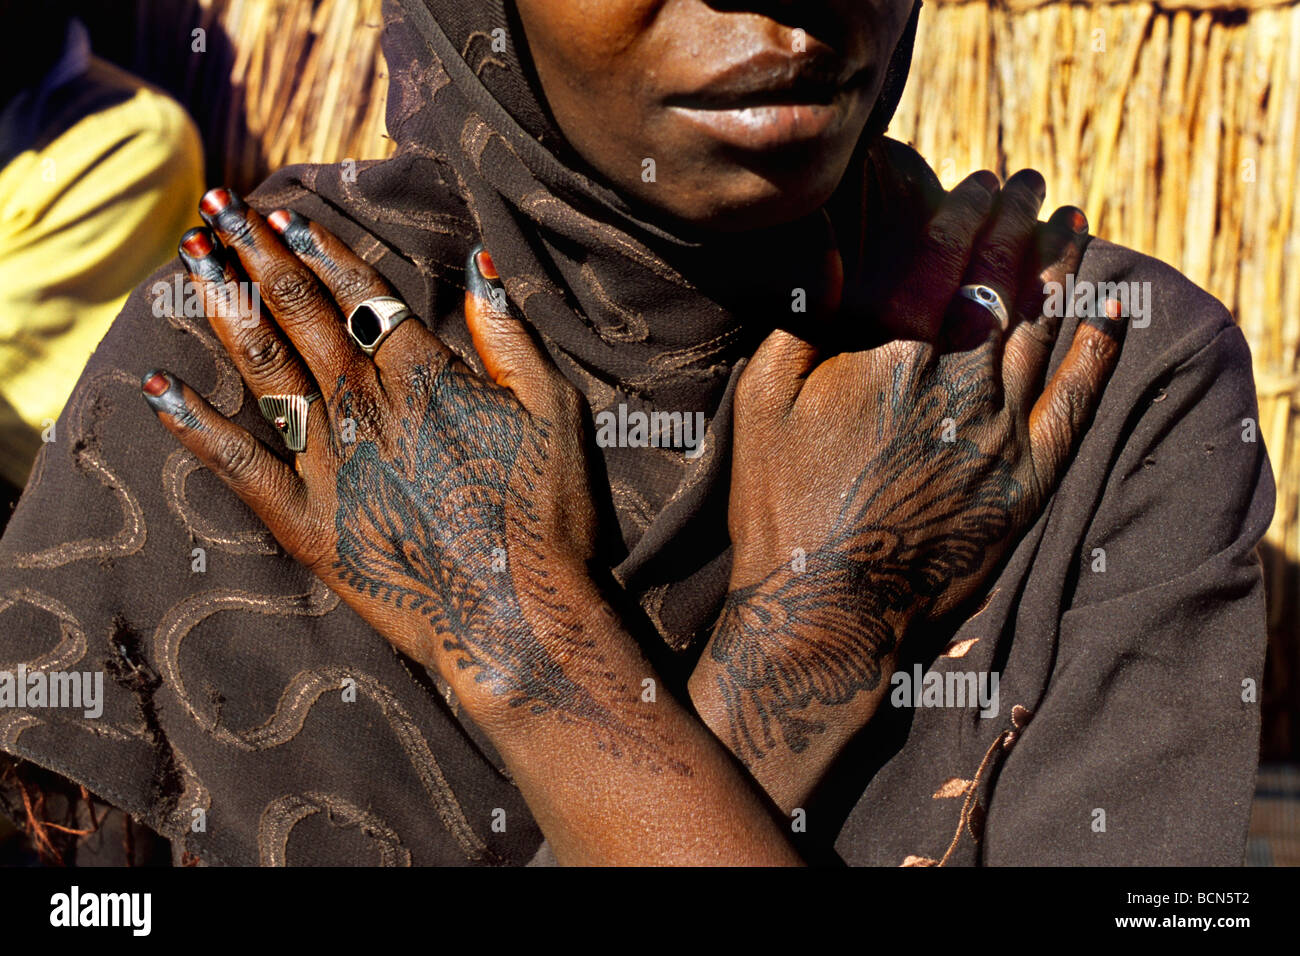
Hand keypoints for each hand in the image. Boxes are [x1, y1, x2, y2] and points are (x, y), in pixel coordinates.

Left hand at [143, 192, 607, 727]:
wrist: (516, 616)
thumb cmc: (544, 515)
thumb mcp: (552, 410)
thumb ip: (508, 336)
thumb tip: (480, 266)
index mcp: (421, 374)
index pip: (357, 292)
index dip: (318, 247)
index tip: (280, 213)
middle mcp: (362, 405)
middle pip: (299, 313)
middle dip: (256, 255)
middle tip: (218, 208)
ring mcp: (327, 463)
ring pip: (262, 367)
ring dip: (224, 307)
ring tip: (191, 258)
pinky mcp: (304, 522)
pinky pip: (237, 466)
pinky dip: (194, 426)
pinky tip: (157, 388)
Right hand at [689, 169, 1125, 808]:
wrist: (825, 610)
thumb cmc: (779, 501)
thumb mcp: (762, 398)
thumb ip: (804, 316)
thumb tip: (834, 245)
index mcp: (890, 353)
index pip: (944, 259)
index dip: (966, 213)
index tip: (982, 182)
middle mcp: (958, 383)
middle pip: (1003, 282)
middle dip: (1021, 223)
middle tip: (1036, 185)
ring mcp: (1001, 433)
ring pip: (1046, 330)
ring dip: (1064, 269)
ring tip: (1073, 227)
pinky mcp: (1028, 483)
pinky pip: (1078, 402)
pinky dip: (1100, 351)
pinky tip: (1114, 310)